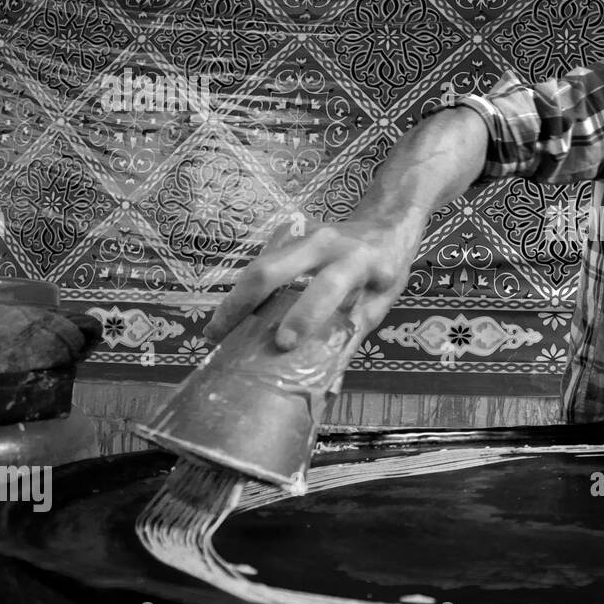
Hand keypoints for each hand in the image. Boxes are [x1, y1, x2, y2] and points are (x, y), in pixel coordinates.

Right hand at [202, 217, 415, 350]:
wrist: (386, 224)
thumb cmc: (386, 269)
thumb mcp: (380, 303)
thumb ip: (352, 333)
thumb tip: (326, 380)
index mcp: (357, 262)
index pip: (327, 287)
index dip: (303, 316)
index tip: (282, 344)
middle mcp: (326, 244)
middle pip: (272, 269)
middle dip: (241, 304)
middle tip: (218, 336)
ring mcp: (304, 233)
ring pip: (259, 264)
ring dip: (235, 298)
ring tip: (217, 330)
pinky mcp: (290, 232)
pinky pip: (262, 260)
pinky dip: (246, 287)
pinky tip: (235, 310)